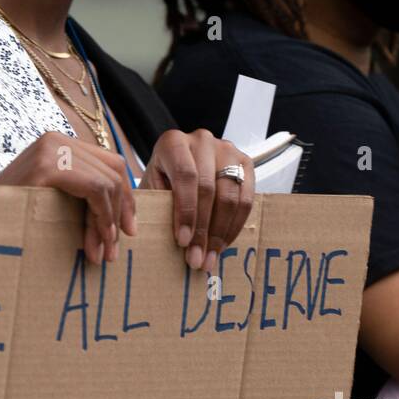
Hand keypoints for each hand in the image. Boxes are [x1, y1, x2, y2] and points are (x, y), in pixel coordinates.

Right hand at [0, 132, 136, 263]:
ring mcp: (51, 148)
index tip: (127, 231)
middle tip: (115, 248)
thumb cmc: (11, 219)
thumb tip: (126, 220)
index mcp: (58, 144)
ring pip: (108, 183)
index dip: (125, 197)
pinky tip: (97, 242)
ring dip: (109, 223)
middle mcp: (55, 139)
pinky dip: (102, 218)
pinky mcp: (47, 165)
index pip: (110, 163)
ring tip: (103, 253)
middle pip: (114, 170)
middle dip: (121, 212)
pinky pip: (96, 189)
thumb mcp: (53, 203)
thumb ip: (81, 198)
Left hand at [144, 129, 254, 273]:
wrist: (180, 165)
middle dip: (203, 230)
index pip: (186, 176)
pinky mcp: (245, 164)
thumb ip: (159, 207)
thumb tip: (170, 243)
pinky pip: (245, 200)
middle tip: (197, 258)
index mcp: (174, 143)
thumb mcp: (153, 189)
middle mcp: (202, 140)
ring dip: (220, 233)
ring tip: (210, 257)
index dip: (186, 211)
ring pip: (230, 197)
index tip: (182, 241)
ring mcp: (227, 150)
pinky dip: (235, 226)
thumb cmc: (163, 180)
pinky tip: (223, 244)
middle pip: (209, 189)